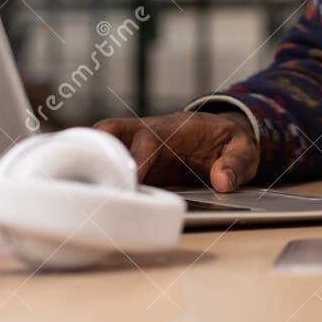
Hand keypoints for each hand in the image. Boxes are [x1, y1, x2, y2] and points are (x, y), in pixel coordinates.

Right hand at [93, 109, 258, 192]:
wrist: (225, 133)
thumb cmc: (231, 141)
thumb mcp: (245, 149)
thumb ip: (236, 163)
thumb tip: (222, 181)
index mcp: (177, 128)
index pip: (150, 137)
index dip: (138, 157)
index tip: (132, 179)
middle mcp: (152, 133)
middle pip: (114, 130)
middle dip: (96, 148)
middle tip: (83, 176)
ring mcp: (140, 146)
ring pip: (105, 143)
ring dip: (89, 159)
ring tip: (76, 187)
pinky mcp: (136, 161)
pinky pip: (110, 162)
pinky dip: (96, 172)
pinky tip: (84, 193)